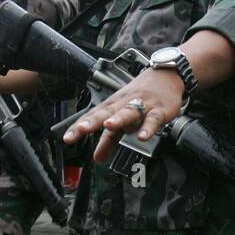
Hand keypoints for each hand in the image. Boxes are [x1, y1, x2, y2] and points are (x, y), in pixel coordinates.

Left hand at [66, 67, 183, 163]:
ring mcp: (142, 105)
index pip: (92, 116)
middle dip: (93, 121)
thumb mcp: (123, 118)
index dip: (79, 127)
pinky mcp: (159, 110)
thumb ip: (110, 140)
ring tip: (108, 126)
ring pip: (128, 112)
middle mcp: (124, 104)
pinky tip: (142, 137)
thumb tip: (97, 158)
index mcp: (113, 106)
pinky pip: (152, 119)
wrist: (166, 76)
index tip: (68, 138)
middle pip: (106, 112)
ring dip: (118, 119)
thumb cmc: (141, 97)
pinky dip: (147, 127)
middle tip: (81, 130)